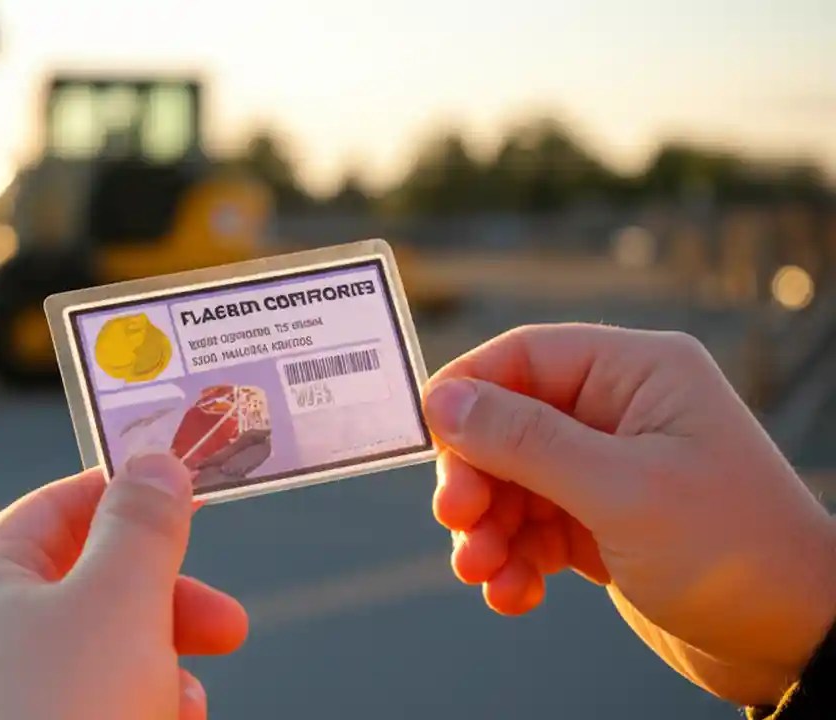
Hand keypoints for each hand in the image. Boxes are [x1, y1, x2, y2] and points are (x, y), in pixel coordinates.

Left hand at [0, 453, 247, 719]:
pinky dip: (135, 713)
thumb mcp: (118, 601)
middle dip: (167, 607)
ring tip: (181, 707)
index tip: (193, 500)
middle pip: (88, 590)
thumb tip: (156, 461)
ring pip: (99, 661)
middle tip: (228, 627)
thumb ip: (144, 525)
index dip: (128, 496)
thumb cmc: (60, 716)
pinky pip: (89, 712)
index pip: (57, 508)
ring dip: (159, 674)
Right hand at [421, 324, 835, 705]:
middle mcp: (618, 414)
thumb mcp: (622, 491)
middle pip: (506, 425)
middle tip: (457, 522)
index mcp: (636, 374)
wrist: (796, 644)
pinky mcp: (601, 525)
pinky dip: (513, 561)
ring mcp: (608, 471)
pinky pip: (531, 530)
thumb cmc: (733, 550)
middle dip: (475, 478)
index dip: (467, 392)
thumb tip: (443, 400)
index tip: (428, 440)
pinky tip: (515, 594)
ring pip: (511, 484)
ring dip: (487, 530)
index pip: (524, 357)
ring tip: (484, 573)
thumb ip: (525, 441)